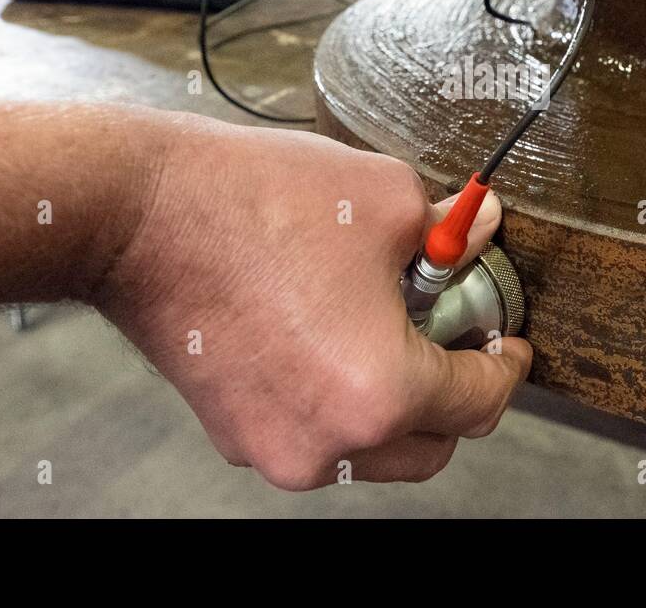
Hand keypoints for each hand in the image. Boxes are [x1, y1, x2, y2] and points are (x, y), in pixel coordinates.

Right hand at [100, 117, 532, 489]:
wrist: (137, 214)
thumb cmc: (254, 204)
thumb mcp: (385, 198)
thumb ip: (451, 230)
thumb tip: (479, 233)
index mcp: (381, 395)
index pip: (479, 402)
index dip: (506, 365)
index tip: (509, 342)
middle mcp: (328, 442)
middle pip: (431, 446)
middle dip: (455, 392)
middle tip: (455, 332)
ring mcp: (273, 447)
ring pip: (371, 448)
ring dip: (395, 400)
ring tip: (387, 325)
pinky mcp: (231, 433)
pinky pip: (314, 431)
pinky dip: (338, 397)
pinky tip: (331, 333)